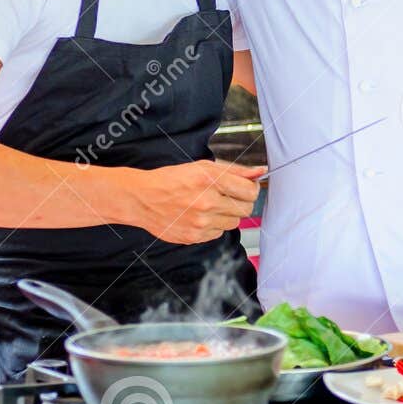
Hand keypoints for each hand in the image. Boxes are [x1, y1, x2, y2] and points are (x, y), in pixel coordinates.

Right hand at [124, 158, 262, 244]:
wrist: (142, 199)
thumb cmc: (172, 180)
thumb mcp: (203, 167)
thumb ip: (235, 170)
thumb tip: (260, 171)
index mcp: (210, 180)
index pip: (250, 190)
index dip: (252, 188)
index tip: (247, 187)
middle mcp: (206, 202)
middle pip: (246, 208)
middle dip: (242, 201)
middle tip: (229, 196)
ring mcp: (200, 222)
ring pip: (234, 222)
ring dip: (228, 214)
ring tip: (212, 205)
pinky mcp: (194, 237)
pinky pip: (219, 232)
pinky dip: (215, 225)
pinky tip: (201, 215)